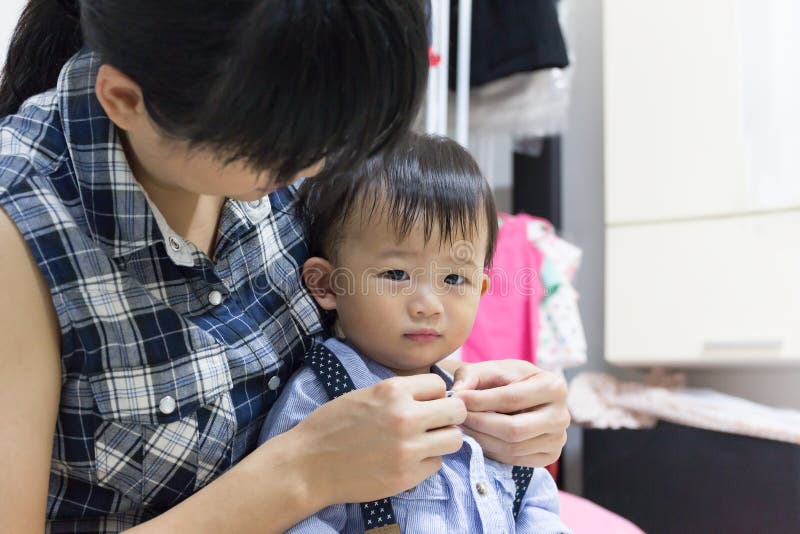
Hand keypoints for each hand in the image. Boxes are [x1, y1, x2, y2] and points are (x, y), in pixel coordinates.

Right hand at [291, 374, 466, 507]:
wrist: (307, 464)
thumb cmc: (331, 426)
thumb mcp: (364, 395)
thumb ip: (398, 394)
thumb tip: (431, 396)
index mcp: (393, 390)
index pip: (439, 385)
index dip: (434, 395)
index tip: (425, 404)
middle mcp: (405, 416)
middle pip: (457, 411)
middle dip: (448, 416)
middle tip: (434, 424)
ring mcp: (409, 448)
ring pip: (454, 440)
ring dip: (442, 440)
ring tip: (423, 443)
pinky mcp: (407, 476)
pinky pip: (437, 464)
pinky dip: (426, 462)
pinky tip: (407, 461)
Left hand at [451, 360, 568, 466]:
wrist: (522, 395)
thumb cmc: (505, 379)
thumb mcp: (489, 369)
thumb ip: (470, 376)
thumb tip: (458, 393)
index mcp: (553, 386)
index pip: (512, 399)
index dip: (481, 401)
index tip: (458, 399)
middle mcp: (562, 415)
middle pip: (514, 429)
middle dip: (480, 424)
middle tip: (458, 417)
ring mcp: (558, 439)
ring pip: (512, 448)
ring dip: (481, 439)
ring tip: (464, 426)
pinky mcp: (549, 457)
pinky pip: (515, 460)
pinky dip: (491, 451)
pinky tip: (477, 437)